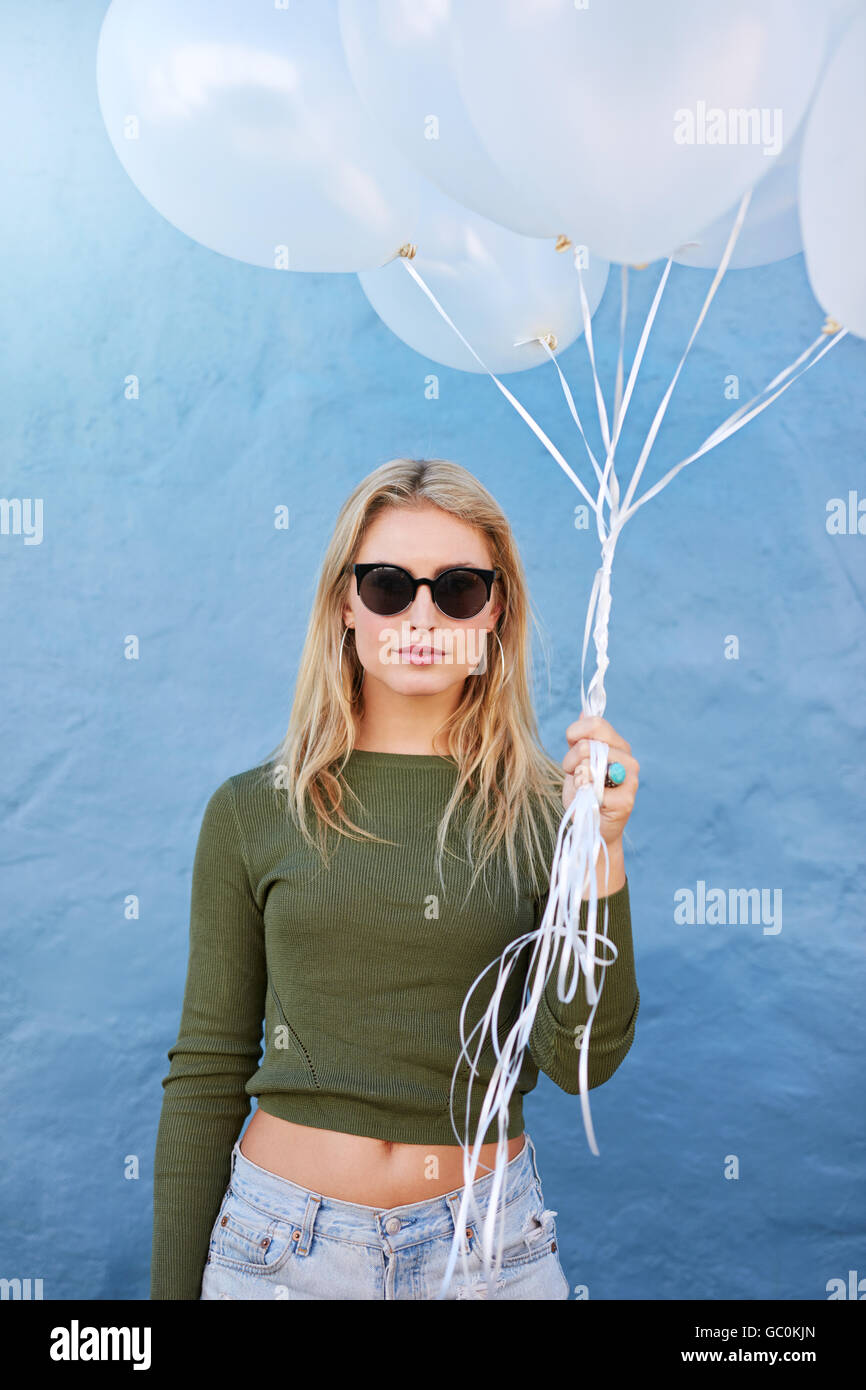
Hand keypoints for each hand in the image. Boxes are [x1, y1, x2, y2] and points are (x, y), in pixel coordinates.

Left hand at [562, 714, 638, 846]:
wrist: (593, 827)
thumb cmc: (585, 793)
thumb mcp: (577, 762)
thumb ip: (581, 738)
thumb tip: (584, 711)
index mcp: (617, 745)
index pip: (595, 723)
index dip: (575, 733)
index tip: (571, 746)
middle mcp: (628, 759)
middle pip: (589, 742)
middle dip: (571, 757)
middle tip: (574, 772)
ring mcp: (630, 779)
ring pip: (589, 763)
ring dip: (576, 776)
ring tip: (581, 787)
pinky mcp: (626, 800)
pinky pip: (593, 788)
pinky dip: (583, 794)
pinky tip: (589, 801)